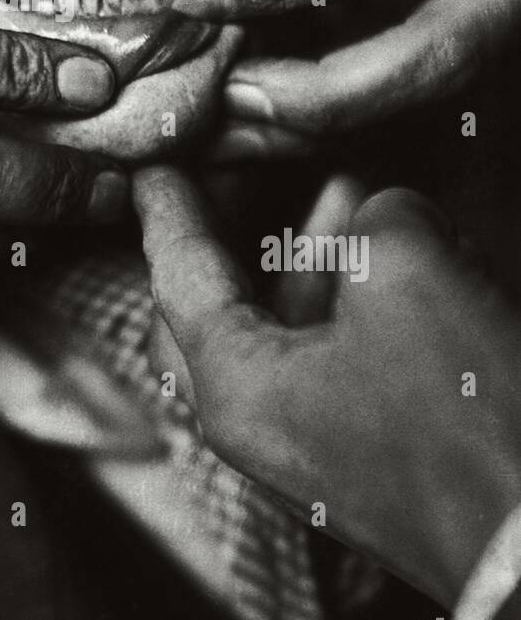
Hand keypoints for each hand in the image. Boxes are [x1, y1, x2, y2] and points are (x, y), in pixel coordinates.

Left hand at [134, 165, 520, 607]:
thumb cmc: (467, 422)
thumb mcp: (409, 274)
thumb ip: (376, 217)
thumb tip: (382, 217)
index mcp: (235, 386)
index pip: (178, 276)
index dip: (168, 209)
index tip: (152, 169)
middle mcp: (257, 423)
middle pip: (207, 311)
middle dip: (225, 237)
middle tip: (237, 179)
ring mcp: (310, 443)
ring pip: (278, 329)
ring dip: (307, 256)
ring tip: (349, 192)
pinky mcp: (364, 450)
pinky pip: (330, 356)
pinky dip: (346, 299)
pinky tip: (391, 257)